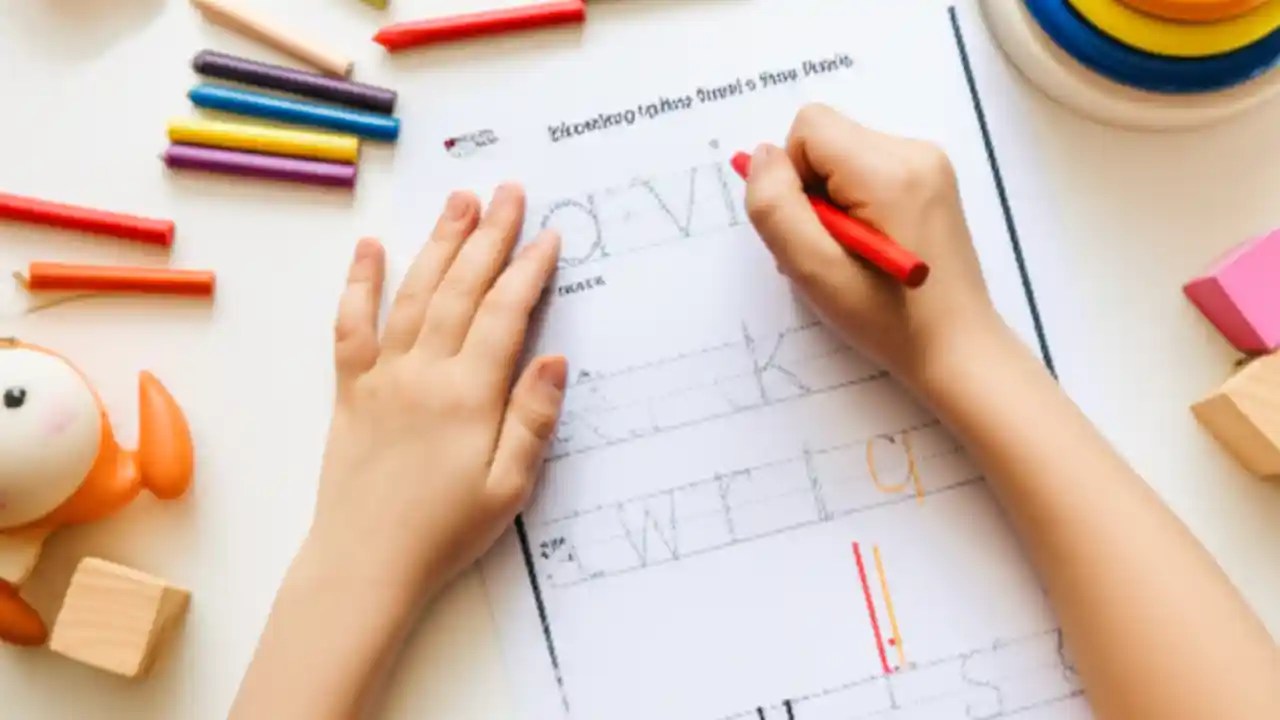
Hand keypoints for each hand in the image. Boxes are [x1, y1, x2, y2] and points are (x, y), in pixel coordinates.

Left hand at [312, 184, 564, 598]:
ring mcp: (382, 376)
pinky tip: (371, 248)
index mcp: (469, 395)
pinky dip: (360, 283)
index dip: (529, 270)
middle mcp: (423, 372)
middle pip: (461, 288)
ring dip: (439, 243)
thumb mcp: (508, 487)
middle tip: (508, 192)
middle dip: (489, 235)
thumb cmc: (444, 532)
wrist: (365, 563)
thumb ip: (531, 419)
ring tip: (459, 202)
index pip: (505, 314)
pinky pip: (351, 325)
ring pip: (414, 293)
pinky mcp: (351, 389)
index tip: (549, 234)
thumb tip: (554, 358)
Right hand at [744, 104, 1002, 388]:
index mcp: (889, 169)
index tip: (811, 228)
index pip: (810, 127)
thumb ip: (776, 207)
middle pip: (827, 138)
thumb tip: (763, 155)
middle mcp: (915, 151)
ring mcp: (929, 164)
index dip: (792, 176)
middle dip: (811, 190)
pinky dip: (853, 203)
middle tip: (827, 250)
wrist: (957, 349)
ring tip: (848, 255)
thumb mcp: (814, 271)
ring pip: (843, 155)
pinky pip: (867, 169)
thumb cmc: (887, 319)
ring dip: (830, 201)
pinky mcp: (932, 180)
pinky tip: (867, 247)